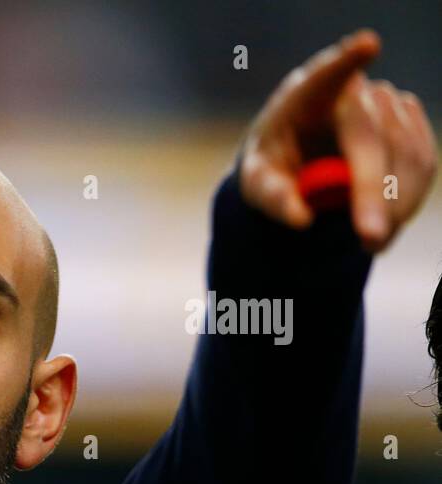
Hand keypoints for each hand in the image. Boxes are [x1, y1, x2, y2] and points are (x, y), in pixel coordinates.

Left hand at [239, 29, 436, 252]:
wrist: (299, 163)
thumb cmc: (272, 165)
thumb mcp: (255, 183)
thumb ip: (270, 197)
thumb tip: (301, 218)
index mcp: (306, 96)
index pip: (326, 75)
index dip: (346, 61)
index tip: (367, 46)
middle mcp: (354, 93)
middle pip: (372, 136)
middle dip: (373, 190)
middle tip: (369, 237)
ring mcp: (388, 107)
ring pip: (407, 154)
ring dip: (394, 206)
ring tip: (370, 242)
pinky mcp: (411, 128)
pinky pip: (423, 165)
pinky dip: (407, 202)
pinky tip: (384, 226)